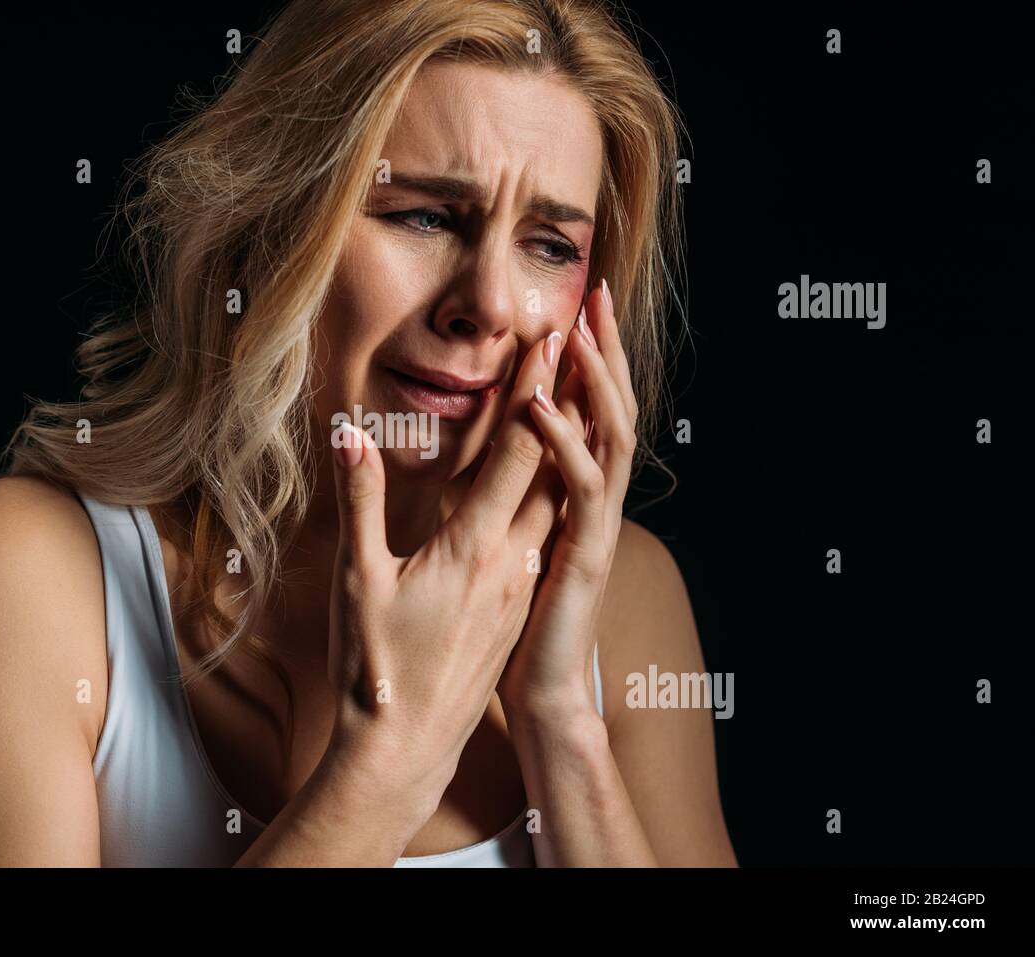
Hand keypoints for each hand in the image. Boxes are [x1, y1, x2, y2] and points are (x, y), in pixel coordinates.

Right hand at [324, 322, 565, 812]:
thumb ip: (360, 500)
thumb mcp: (355, 578)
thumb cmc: (375, 666)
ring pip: (559, 500)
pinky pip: (547, 532)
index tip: (549, 339)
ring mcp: (521, 584)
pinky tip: (554, 479)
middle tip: (578, 347)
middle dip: (568, 401)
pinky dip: (556, 490)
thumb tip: (351, 433)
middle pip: (555, 465)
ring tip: (577, 396)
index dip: (536, 391)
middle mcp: (512, 560)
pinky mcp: (518, 604)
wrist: (405, 746)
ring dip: (569, 444)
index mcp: (474, 546)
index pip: (519, 451)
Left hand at [496, 280, 638, 718]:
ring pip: (608, 438)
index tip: (569, 309)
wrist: (538, 696)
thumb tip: (479, 464)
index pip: (578, 413)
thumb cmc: (511, 628)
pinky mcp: (582, 557)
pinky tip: (542, 408)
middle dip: (603, 351)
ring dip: (594, 383)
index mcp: (565, 499)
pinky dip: (565, 445)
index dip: (578, 363)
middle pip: (605, 410)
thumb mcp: (498, 553)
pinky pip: (583, 490)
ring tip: (579, 331)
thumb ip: (499, 504)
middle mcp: (584, 505)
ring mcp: (590, 529)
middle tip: (595, 292)